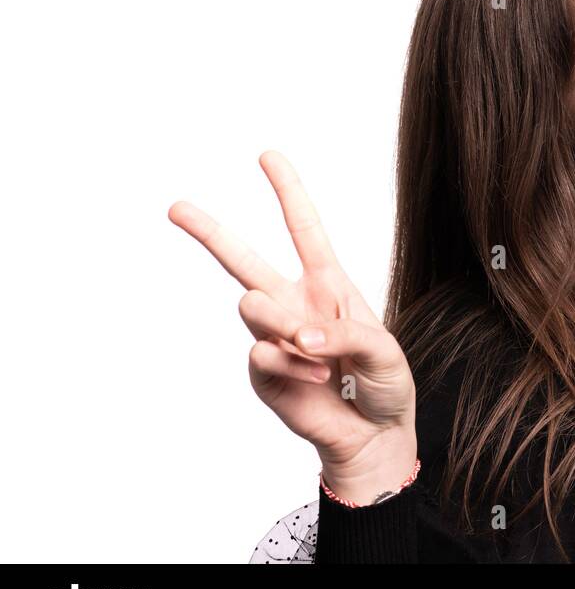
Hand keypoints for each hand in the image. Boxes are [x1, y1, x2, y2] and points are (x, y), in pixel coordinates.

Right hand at [168, 151, 416, 494]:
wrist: (374, 433)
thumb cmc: (385, 381)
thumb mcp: (382, 349)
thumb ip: (343, 332)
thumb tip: (297, 334)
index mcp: (329, 284)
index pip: (304, 229)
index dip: (288, 191)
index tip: (267, 155)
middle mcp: (295, 303)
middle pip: (244, 260)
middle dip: (210, 232)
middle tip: (175, 207)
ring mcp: (275, 336)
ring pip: (253, 305)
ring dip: (281, 322)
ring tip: (312, 348)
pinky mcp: (263, 371)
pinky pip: (264, 355)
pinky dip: (295, 369)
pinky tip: (317, 382)